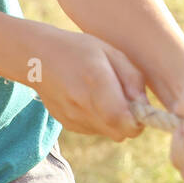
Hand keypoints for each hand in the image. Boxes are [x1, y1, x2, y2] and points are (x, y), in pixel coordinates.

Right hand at [28, 25, 146, 141]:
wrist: (37, 57)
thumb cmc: (79, 49)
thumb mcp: (111, 52)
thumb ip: (132, 78)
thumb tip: (145, 106)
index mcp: (96, 80)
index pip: (124, 120)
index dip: (138, 120)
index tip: (140, 107)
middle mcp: (82, 103)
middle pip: (119, 132)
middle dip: (129, 122)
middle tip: (126, 101)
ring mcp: (72, 116)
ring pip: (108, 133)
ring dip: (114, 120)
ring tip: (105, 95)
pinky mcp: (67, 123)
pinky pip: (95, 129)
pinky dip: (100, 119)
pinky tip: (90, 99)